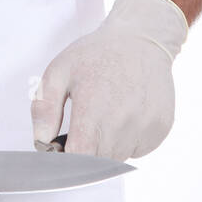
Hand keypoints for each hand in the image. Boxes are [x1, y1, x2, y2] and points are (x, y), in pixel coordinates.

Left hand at [31, 0, 188, 159]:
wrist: (141, 39)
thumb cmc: (97, 54)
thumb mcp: (59, 71)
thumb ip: (44, 109)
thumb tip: (42, 141)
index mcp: (94, 109)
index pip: (80, 159)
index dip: (68, 161)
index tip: (63, 151)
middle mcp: (123, 122)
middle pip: (98, 162)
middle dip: (87, 150)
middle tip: (85, 122)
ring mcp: (145, 127)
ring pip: (119, 157)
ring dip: (108, 145)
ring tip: (107, 112)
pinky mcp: (160, 129)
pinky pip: (138, 149)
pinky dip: (128, 139)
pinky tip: (126, 112)